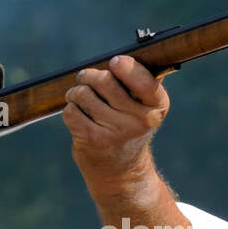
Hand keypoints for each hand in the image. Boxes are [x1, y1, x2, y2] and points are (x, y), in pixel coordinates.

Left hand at [63, 55, 170, 183]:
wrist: (121, 171)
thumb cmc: (128, 127)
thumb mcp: (143, 107)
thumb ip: (137, 82)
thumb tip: (120, 58)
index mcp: (157, 106)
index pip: (143, 80)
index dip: (125, 66)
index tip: (114, 63)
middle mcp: (140, 120)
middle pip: (105, 80)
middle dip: (90, 76)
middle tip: (86, 78)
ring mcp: (117, 132)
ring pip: (83, 94)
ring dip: (76, 93)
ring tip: (80, 99)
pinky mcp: (93, 141)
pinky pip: (71, 111)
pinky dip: (70, 109)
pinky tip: (78, 115)